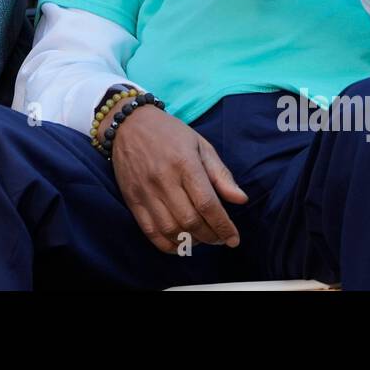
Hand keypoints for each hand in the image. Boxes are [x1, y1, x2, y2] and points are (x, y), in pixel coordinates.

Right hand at [107, 102, 248, 253]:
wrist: (129, 124)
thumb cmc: (170, 133)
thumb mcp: (200, 145)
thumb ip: (220, 174)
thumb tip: (240, 199)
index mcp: (185, 163)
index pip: (207, 203)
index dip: (223, 226)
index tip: (233, 239)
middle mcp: (164, 179)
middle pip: (190, 220)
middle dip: (210, 236)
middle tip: (219, 238)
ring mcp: (145, 191)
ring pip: (171, 230)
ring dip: (190, 242)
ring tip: (201, 239)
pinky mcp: (132, 199)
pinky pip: (150, 231)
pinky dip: (167, 245)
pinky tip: (180, 243)